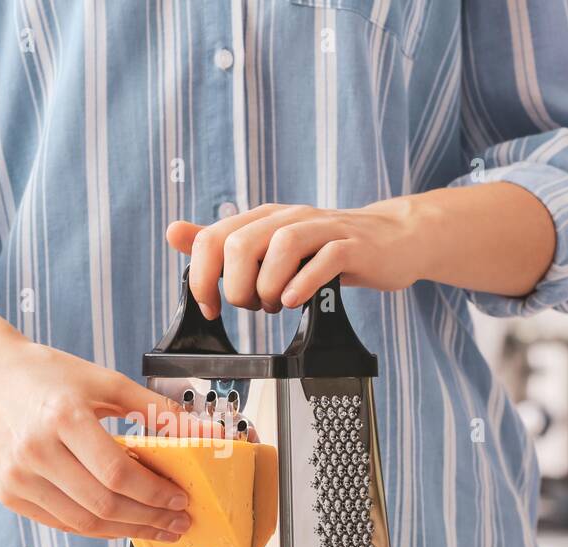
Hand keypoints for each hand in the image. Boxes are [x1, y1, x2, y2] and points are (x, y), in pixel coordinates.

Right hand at [0, 335, 201, 541]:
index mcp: (62, 418)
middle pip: (103, 505)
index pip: (117, 474)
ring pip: (83, 523)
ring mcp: (18, 478)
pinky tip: (122, 522)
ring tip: (157, 528)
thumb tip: (208, 433)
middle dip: (149, 519)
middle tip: (178, 522)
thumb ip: (156, 410)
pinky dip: (96, 527)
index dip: (155, 493)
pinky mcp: (9, 494)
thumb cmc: (45, 374)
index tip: (181, 498)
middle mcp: (35, 451)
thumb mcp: (104, 381)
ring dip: (127, 530)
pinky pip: (62, 523)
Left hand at [165, 199, 431, 317]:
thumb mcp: (271, 244)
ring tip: (274, 305)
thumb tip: (174, 231)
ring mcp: (324, 228)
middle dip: (236, 287)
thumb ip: (222, 241)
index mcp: (264, 218)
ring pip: (282, 245)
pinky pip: (325, 258)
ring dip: (269, 286)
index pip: (213, 238)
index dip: (203, 277)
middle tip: (250, 306)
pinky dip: (303, 283)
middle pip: (242, 243)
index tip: (211, 307)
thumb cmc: (327, 248)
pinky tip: (295, 302)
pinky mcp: (353, 246)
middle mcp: (290, 217)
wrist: (394, 240)